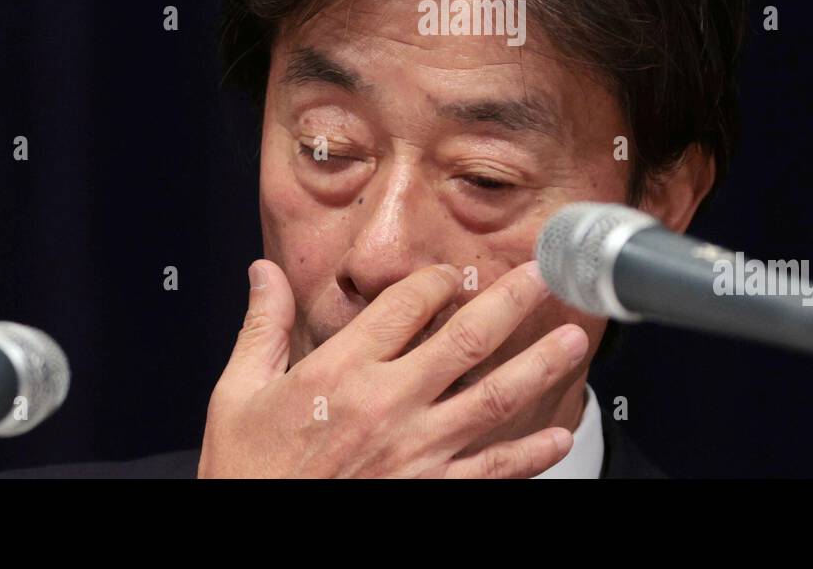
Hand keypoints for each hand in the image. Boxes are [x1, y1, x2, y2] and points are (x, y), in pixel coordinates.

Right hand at [197, 258, 588, 477]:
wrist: (252, 541)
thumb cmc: (244, 474)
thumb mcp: (237, 394)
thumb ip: (261, 327)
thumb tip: (263, 271)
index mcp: (340, 371)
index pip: (407, 304)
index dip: (435, 278)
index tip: (449, 273)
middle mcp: (387, 405)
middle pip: (466, 339)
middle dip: (512, 302)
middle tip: (545, 275)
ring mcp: (416, 452)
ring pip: (493, 397)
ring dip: (539, 366)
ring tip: (575, 340)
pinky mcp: (430, 494)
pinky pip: (492, 470)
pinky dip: (531, 455)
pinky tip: (560, 436)